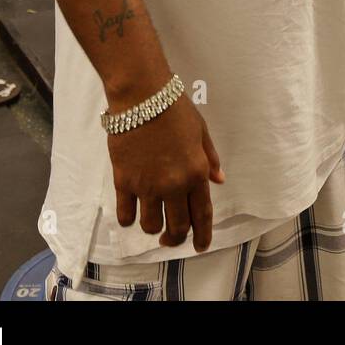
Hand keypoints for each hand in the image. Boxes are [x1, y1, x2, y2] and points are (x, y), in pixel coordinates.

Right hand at [108, 94, 224, 251]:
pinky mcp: (125, 182)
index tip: (200, 247)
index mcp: (196, 173)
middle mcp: (174, 185)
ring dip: (153, 229)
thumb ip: (209, 159)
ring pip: (151, 226)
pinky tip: (132, 213)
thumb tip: (219, 180)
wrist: (142, 98)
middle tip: (171, 239)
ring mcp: (148, 186)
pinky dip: (129, 219)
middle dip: (176, 239)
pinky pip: (126, 214)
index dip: (203, 235)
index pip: (202, 214)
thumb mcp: (201, 132)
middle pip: (177, 227)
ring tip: (153, 222)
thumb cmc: (175, 110)